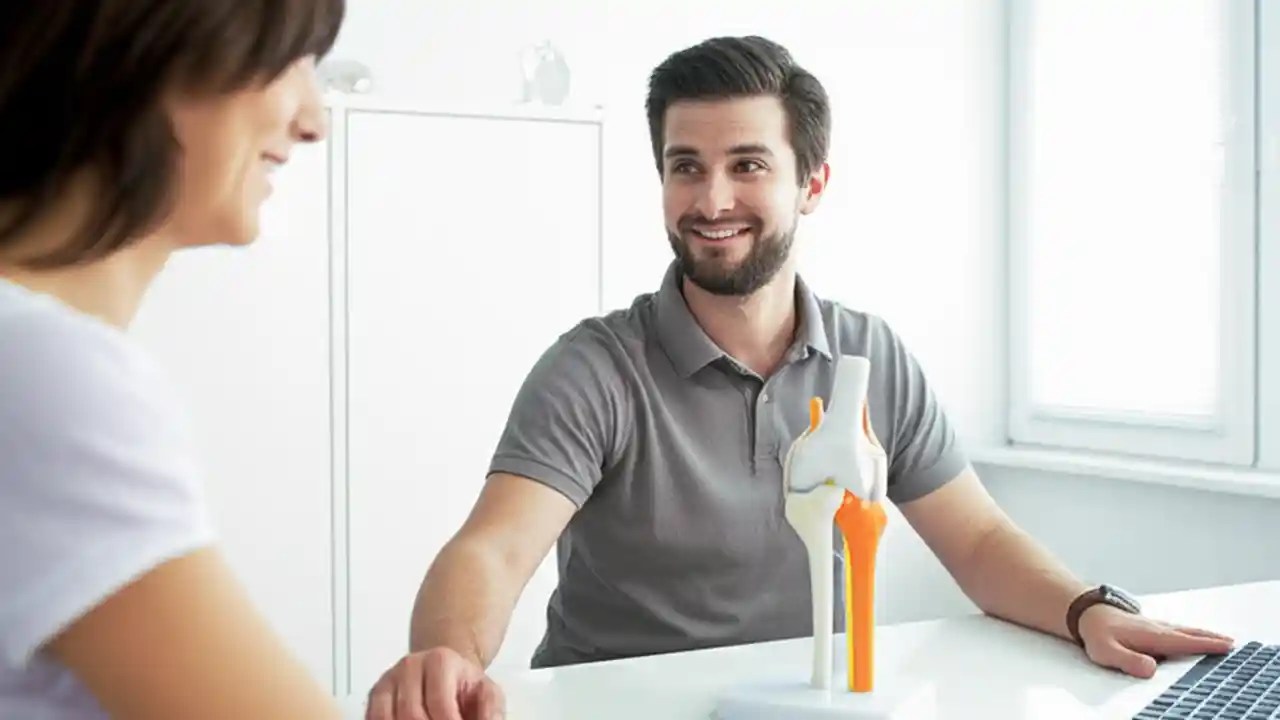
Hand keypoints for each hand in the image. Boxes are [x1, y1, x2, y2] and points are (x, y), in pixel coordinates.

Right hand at [365, 647, 504, 719]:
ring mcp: (389, 679)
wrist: (444, 670)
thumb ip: (491, 712)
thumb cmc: (464, 685)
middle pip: (411, 714)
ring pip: (388, 717)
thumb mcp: (488, 693)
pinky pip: (374, 718)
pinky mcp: (375, 694)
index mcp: (440, 660)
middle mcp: (410, 666)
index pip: (439, 704)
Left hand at [1077, 605, 1234, 678]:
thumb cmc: (1095, 632)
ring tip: (1218, 638)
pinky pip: (1174, 629)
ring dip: (1201, 633)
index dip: (1206, 644)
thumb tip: (1151, 669)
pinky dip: (1188, 632)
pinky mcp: (1147, 626)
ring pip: (1182, 629)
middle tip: (1231, 642)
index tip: (1226, 645)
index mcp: (1151, 635)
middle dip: (1210, 637)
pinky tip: (1188, 635)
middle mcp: (1155, 628)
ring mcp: (1152, 625)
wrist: (1083, 612)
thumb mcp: (1108, 652)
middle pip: (1188, 633)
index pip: (1184, 641)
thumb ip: (1129, 661)